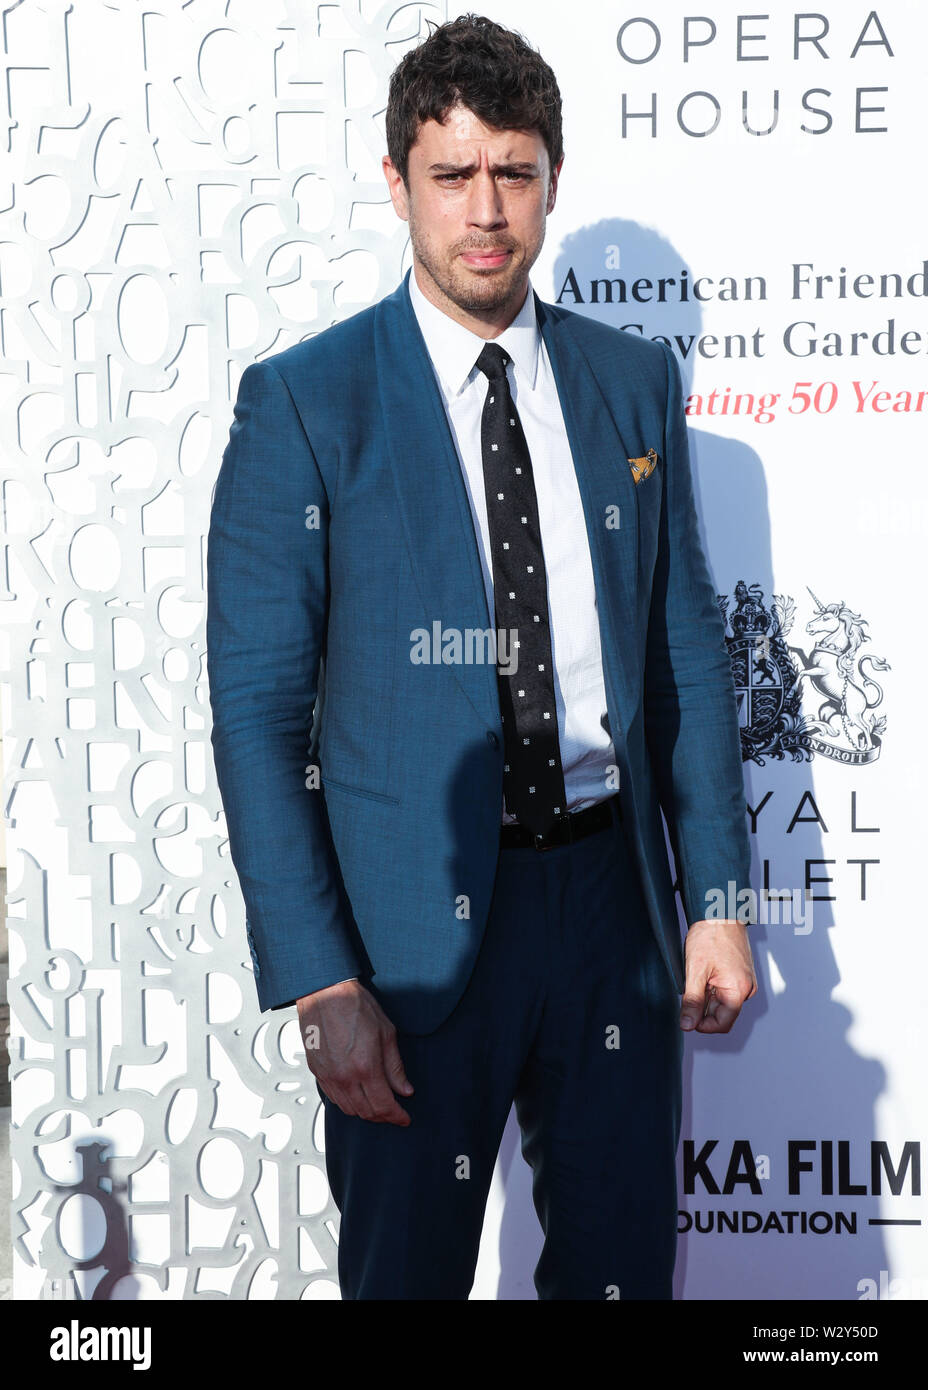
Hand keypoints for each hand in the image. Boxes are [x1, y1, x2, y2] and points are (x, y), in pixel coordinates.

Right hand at [297, 979, 413, 1124]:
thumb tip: (404, 1089)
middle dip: (383, 1117)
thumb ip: (395, 1067)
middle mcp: (345, 1077)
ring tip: (377, 1105)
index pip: (384, 1106)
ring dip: (366, 1112)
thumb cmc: (354, 1005)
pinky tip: (357, 1095)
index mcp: (366, 1067)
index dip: (397, 1116)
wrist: (324, 993)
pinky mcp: (317, 1072)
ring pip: (349, 1109)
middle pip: (366, 1112)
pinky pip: (334, 1098)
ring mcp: (328, 1076)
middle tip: (394, 1113)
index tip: (404, 1118)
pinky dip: (348, 1103)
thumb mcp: (386, 1033)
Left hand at [680, 918, 756, 1033]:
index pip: (723, 1024)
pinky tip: (703, 974)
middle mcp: (746, 988)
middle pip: (723, 1014)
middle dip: (704, 1010)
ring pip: (723, 1002)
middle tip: (687, 995)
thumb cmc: (710, 936)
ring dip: (707, 998)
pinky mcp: (740, 974)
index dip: (703, 1025)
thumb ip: (692, 1001)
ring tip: (697, 978)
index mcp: (738, 990)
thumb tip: (687, 1025)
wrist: (719, 912)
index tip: (687, 1020)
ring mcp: (744, 981)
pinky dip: (712, 988)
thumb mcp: (695, 971)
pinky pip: (726, 990)